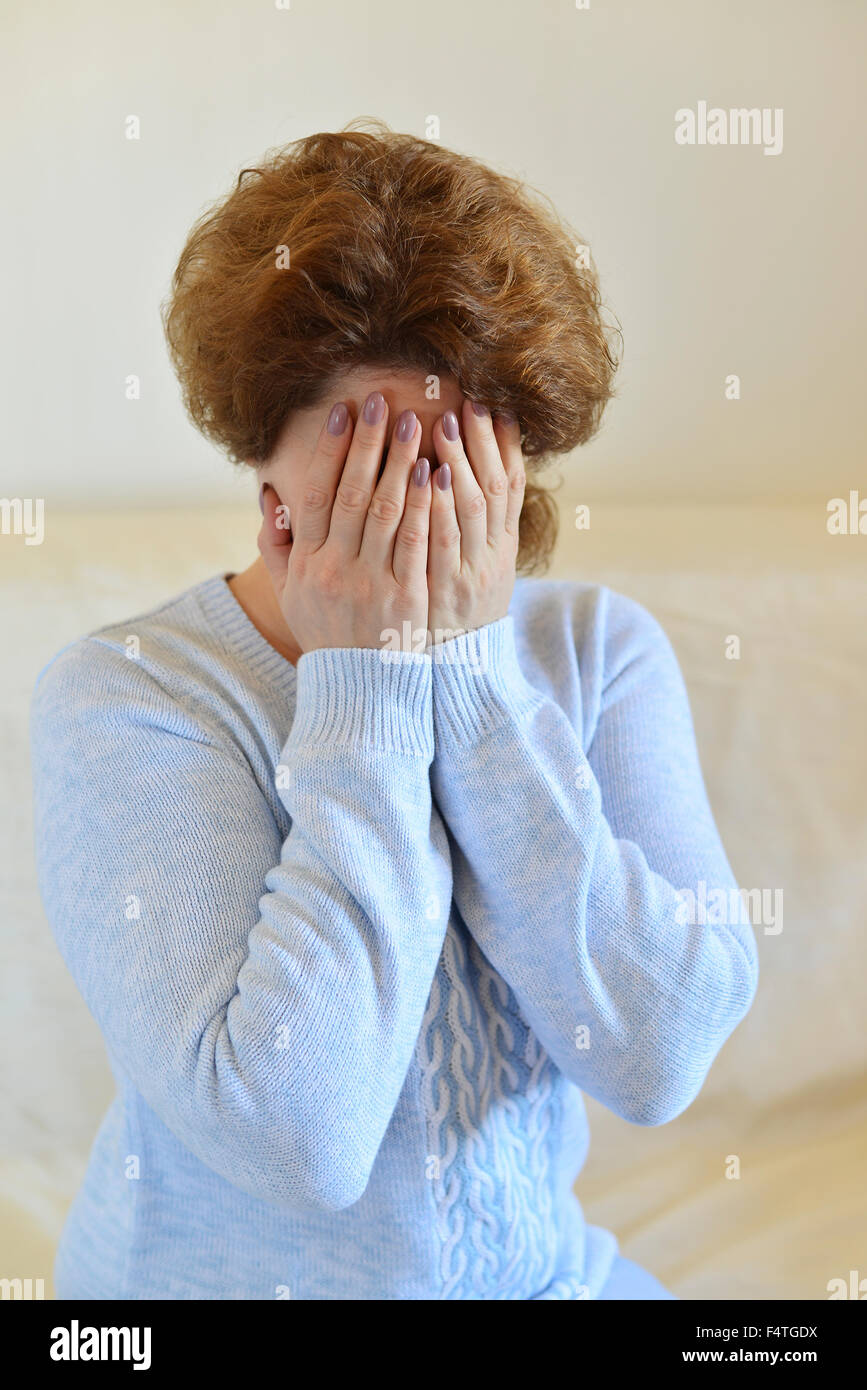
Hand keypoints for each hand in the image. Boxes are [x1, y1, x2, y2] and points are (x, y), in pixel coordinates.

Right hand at [258, 392, 431, 654]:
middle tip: (384, 402)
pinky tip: (435, 474)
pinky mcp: (407, 599)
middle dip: (369, 445)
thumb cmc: (327, 632)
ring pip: (387, 514)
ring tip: (416, 425)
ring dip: (401, 464)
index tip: (342, 413)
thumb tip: (269, 495)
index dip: (330, 451)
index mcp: (308, 563)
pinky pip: (416, 545)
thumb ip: (278, 545)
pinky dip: (426, 506)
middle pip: (352, 495)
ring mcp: (372, 584)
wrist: (359, 689)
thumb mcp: (291, 594)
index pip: (316, 495)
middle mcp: (336, 569)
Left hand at [427, 400, 525, 641]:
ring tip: (445, 423)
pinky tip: (426, 474)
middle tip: (469, 401)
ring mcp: (469, 572)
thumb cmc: (456, 611)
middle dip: (481, 443)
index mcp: (503, 546)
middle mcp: (493, 556)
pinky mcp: (442, 590)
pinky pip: (441, 541)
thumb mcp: (480, 570)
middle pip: (494, 487)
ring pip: (471, 508)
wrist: (452, 672)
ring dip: (459, 462)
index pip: (513, 485)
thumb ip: (479, 526)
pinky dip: (437, 506)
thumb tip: (464, 470)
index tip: (497, 407)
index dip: (506, 446)